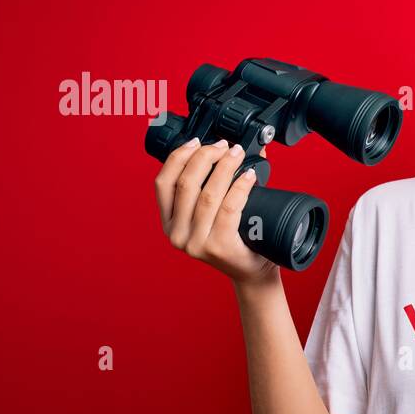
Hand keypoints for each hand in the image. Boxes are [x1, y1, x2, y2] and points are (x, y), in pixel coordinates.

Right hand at [154, 138, 279, 287]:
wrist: (251, 271)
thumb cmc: (235, 239)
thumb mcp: (212, 213)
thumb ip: (210, 185)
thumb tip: (231, 148)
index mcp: (169, 222)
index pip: (163, 183)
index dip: (178, 157)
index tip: (196, 142)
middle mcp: (177, 234)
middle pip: (186, 184)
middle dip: (206, 157)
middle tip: (225, 146)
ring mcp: (196, 243)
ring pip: (208, 194)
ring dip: (224, 167)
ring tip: (237, 154)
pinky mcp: (218, 246)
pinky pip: (229, 207)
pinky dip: (240, 186)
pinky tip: (249, 175)